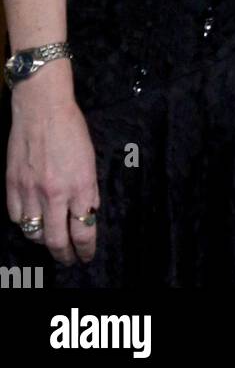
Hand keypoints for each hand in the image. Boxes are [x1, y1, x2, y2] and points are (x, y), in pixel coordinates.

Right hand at [5, 74, 99, 265]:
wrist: (42, 108)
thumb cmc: (71, 129)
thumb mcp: (90, 159)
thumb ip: (88, 189)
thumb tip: (88, 213)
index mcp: (80, 185)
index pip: (83, 230)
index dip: (86, 249)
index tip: (86, 256)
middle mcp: (55, 193)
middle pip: (57, 240)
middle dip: (65, 255)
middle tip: (69, 259)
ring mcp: (31, 191)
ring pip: (34, 233)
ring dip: (44, 240)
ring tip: (50, 239)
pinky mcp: (13, 185)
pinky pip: (17, 217)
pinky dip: (24, 222)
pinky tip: (31, 218)